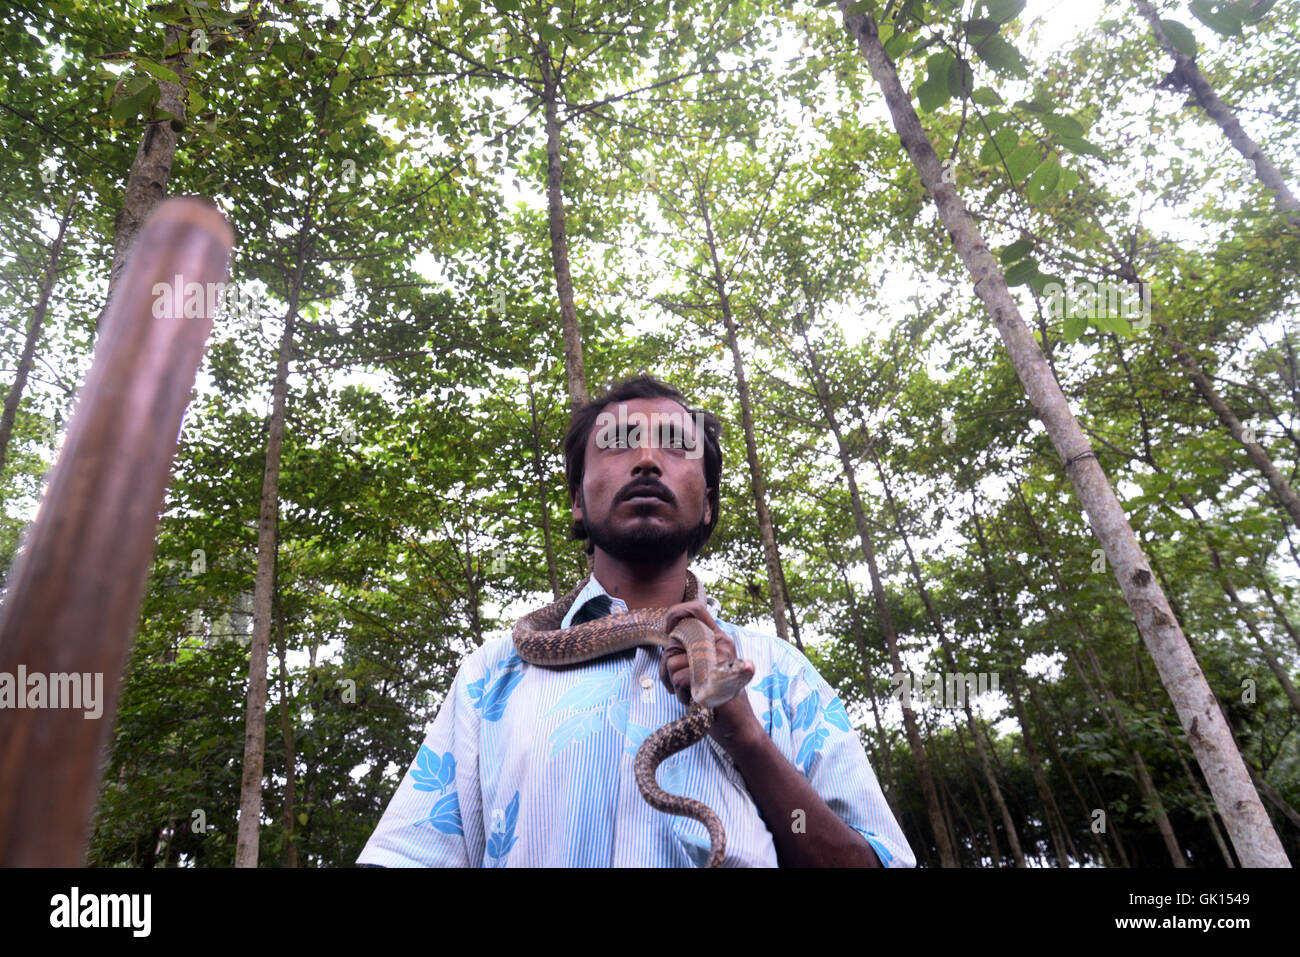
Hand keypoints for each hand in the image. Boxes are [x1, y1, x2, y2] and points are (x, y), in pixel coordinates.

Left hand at [659, 600, 761, 756]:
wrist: (737, 725)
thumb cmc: (717, 696)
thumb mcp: (705, 667)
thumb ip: (691, 651)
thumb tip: (669, 639)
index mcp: (719, 638)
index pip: (696, 610)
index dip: (676, 614)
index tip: (669, 630)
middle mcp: (720, 644)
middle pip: (675, 640)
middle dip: (668, 664)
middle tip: (675, 681)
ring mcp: (718, 660)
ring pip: (672, 661)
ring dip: (673, 682)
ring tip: (689, 693)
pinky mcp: (711, 678)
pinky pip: (679, 678)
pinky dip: (680, 693)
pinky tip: (693, 700)